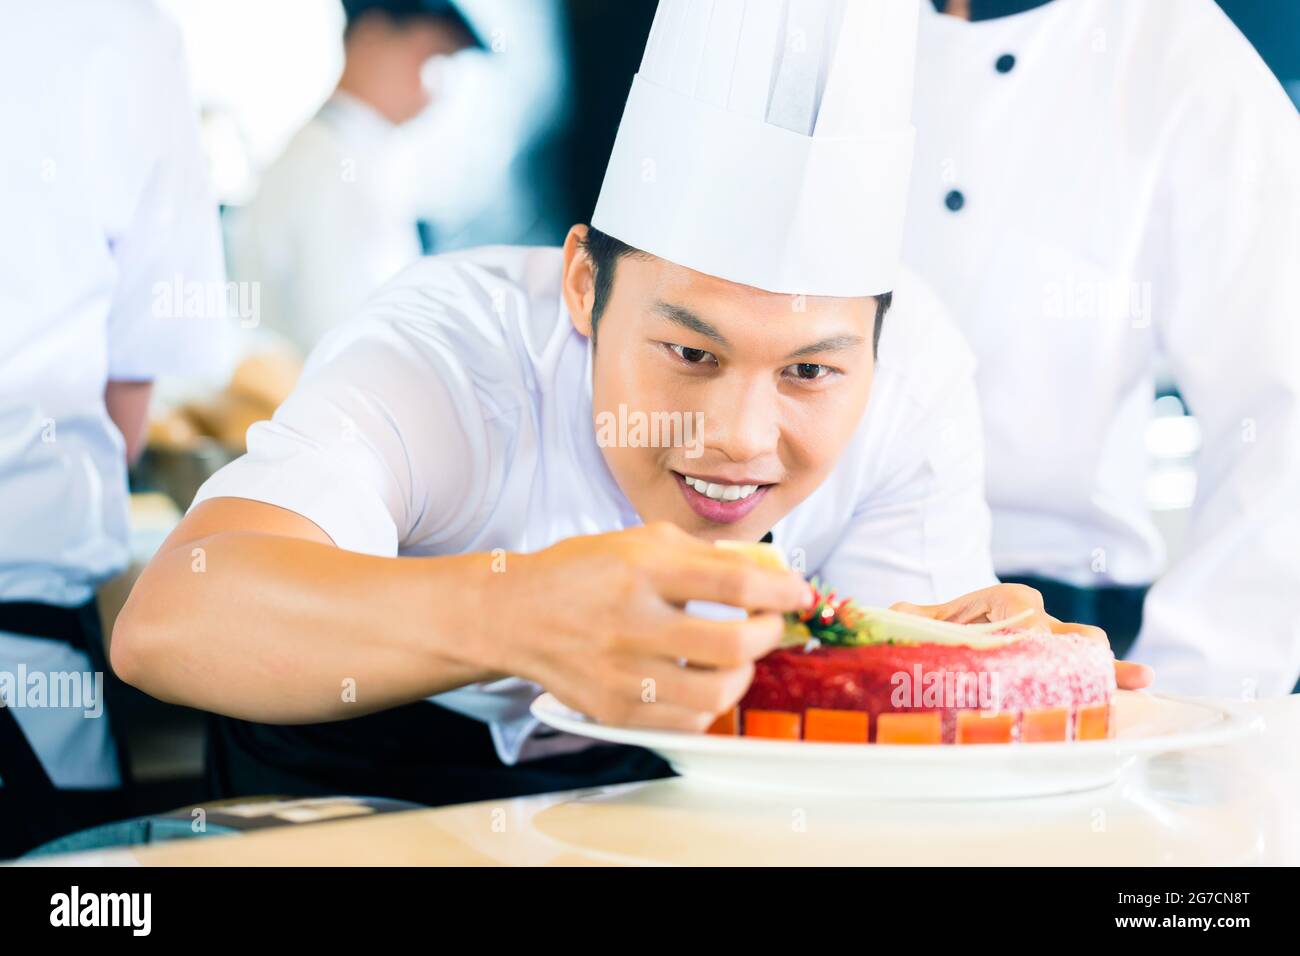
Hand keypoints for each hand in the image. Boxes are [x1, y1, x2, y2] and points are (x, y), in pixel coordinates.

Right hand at [495, 522, 812, 730]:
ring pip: (715, 694)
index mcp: (641, 569)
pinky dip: (709, 704)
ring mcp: (621, 673)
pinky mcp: (613, 710)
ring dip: (743, 675)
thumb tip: (770, 574)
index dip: (779, 590)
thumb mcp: (641, 541)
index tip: (799, 593)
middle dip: (767, 635)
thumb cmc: (584, 571)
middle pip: (732, 646)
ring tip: (738, 657)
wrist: (515, 614)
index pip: (733, 582)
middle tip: (769, 625)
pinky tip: (702, 681)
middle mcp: (631, 622)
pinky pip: (686, 722)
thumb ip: (706, 555)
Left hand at [890, 584, 1154, 690]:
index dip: (1028, 629)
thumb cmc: (952, 623)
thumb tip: (892, 613)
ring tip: (1138, 679)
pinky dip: (1112, 683)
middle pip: (1067, 631)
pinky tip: (1142, 692)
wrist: (969, 628)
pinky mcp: (1064, 670)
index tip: (1030, 640)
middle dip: (1078, 646)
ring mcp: (1056, 647)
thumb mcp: (930, 618)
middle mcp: (1041, 621)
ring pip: (1087, 653)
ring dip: (1108, 669)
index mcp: (1010, 602)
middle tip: (1091, 659)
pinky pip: (1091, 676)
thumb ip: (912, 617)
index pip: (1024, 613)